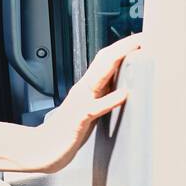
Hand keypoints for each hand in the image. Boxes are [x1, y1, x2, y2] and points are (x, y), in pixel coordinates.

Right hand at [37, 32, 142, 173]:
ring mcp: (80, 104)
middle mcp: (82, 91)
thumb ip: (99, 95)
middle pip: (102, 62)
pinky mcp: (79, 120)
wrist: (44, 148)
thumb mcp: (87, 108)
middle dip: (122, 47)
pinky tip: (123, 94)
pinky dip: (110, 100)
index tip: (139, 38)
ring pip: (99, 78)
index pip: (104, 61)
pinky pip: (96, 108)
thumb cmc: (66, 131)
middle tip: (141, 36)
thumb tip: (118, 84)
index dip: (121, 47)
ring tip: (134, 52)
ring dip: (117, 63)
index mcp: (85, 88)